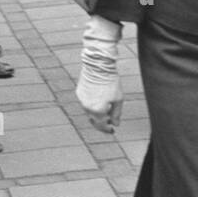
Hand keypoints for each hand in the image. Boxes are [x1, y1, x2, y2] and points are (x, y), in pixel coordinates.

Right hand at [77, 13, 122, 132]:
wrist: (98, 66)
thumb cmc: (111, 82)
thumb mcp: (118, 99)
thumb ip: (116, 114)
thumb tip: (115, 124)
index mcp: (98, 111)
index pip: (101, 125)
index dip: (107, 130)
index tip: (112, 131)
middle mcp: (87, 108)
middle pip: (94, 121)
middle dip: (102, 123)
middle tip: (109, 124)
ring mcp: (82, 100)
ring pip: (89, 112)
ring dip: (96, 114)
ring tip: (105, 112)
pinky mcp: (79, 93)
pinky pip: (86, 103)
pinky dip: (92, 106)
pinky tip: (99, 102)